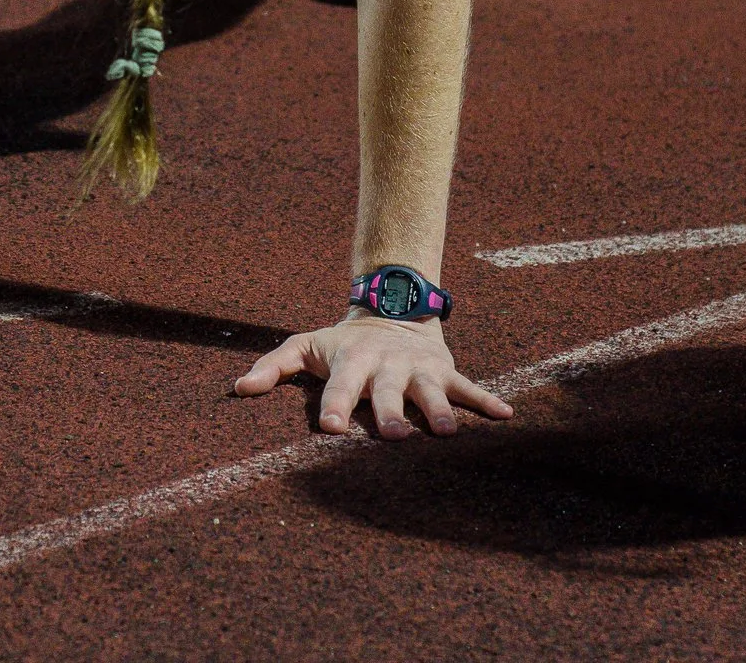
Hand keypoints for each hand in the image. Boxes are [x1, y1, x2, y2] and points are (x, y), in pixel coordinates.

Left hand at [232, 312, 512, 438]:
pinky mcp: (445, 372)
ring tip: (447, 433)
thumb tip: (238, 389)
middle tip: (393, 437)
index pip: (340, 386)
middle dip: (390, 413)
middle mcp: (386, 366)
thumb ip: (273, 367)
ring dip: (439, 410)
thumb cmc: (342, 342)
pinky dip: (487, 401)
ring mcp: (419, 370)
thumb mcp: (306, 346)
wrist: (393, 309)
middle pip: (387, 392)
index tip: (332, 429)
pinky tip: (506, 416)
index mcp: (351, 362)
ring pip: (430, 392)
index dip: (336, 406)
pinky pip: (469, 387)